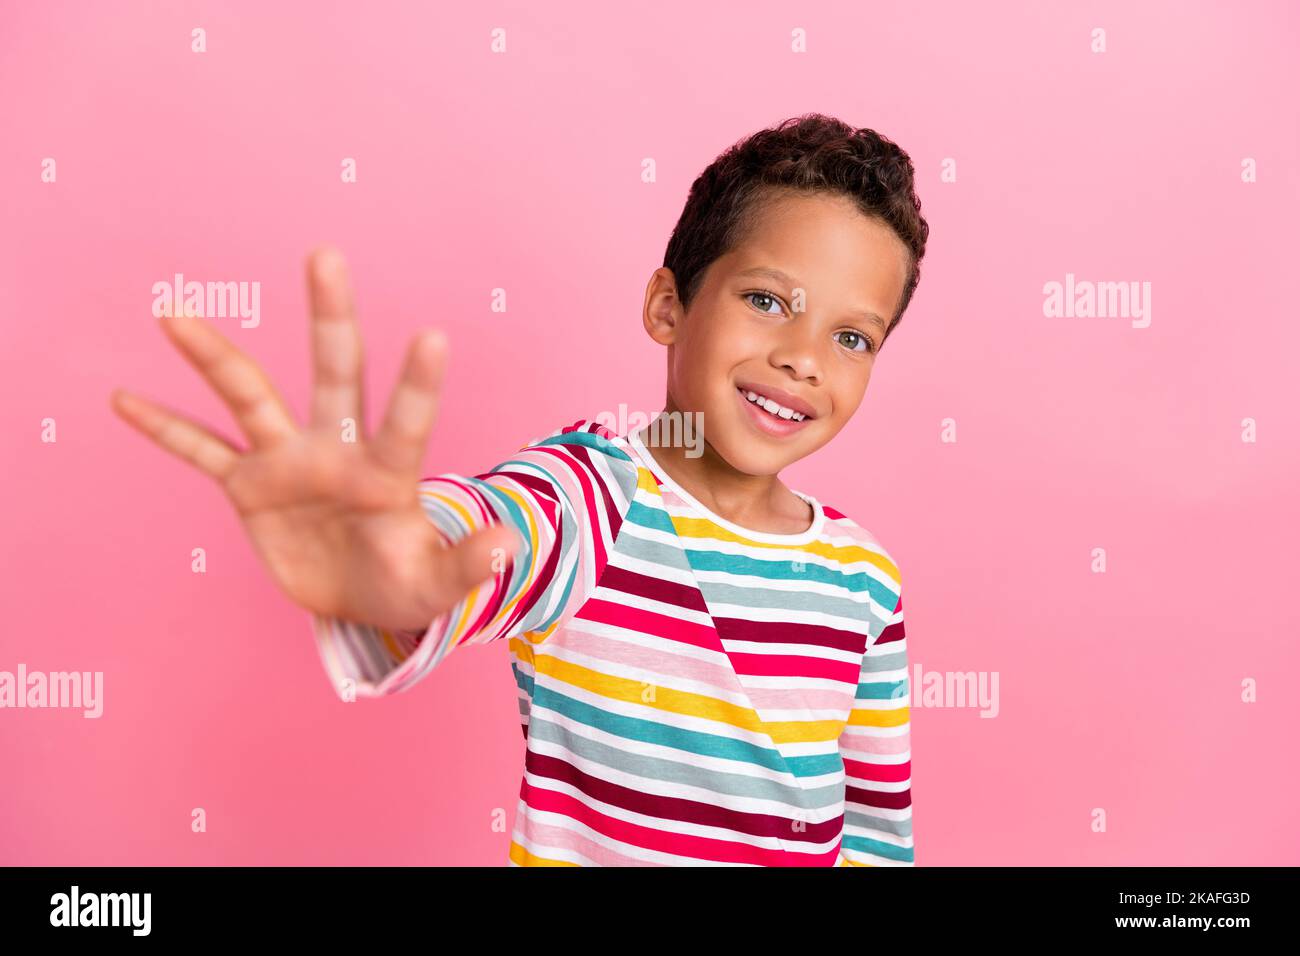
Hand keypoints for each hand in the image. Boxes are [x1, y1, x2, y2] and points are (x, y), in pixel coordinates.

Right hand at [110, 247, 520, 632]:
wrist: (359, 596)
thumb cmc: (407, 583)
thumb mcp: (438, 585)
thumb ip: (469, 565)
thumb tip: (511, 547)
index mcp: (390, 474)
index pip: (409, 421)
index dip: (420, 384)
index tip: (433, 334)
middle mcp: (338, 450)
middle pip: (336, 373)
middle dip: (329, 318)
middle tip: (325, 255)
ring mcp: (289, 462)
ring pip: (250, 397)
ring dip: (215, 358)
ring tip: (174, 314)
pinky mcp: (250, 487)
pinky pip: (202, 451)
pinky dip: (165, 429)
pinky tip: (123, 398)